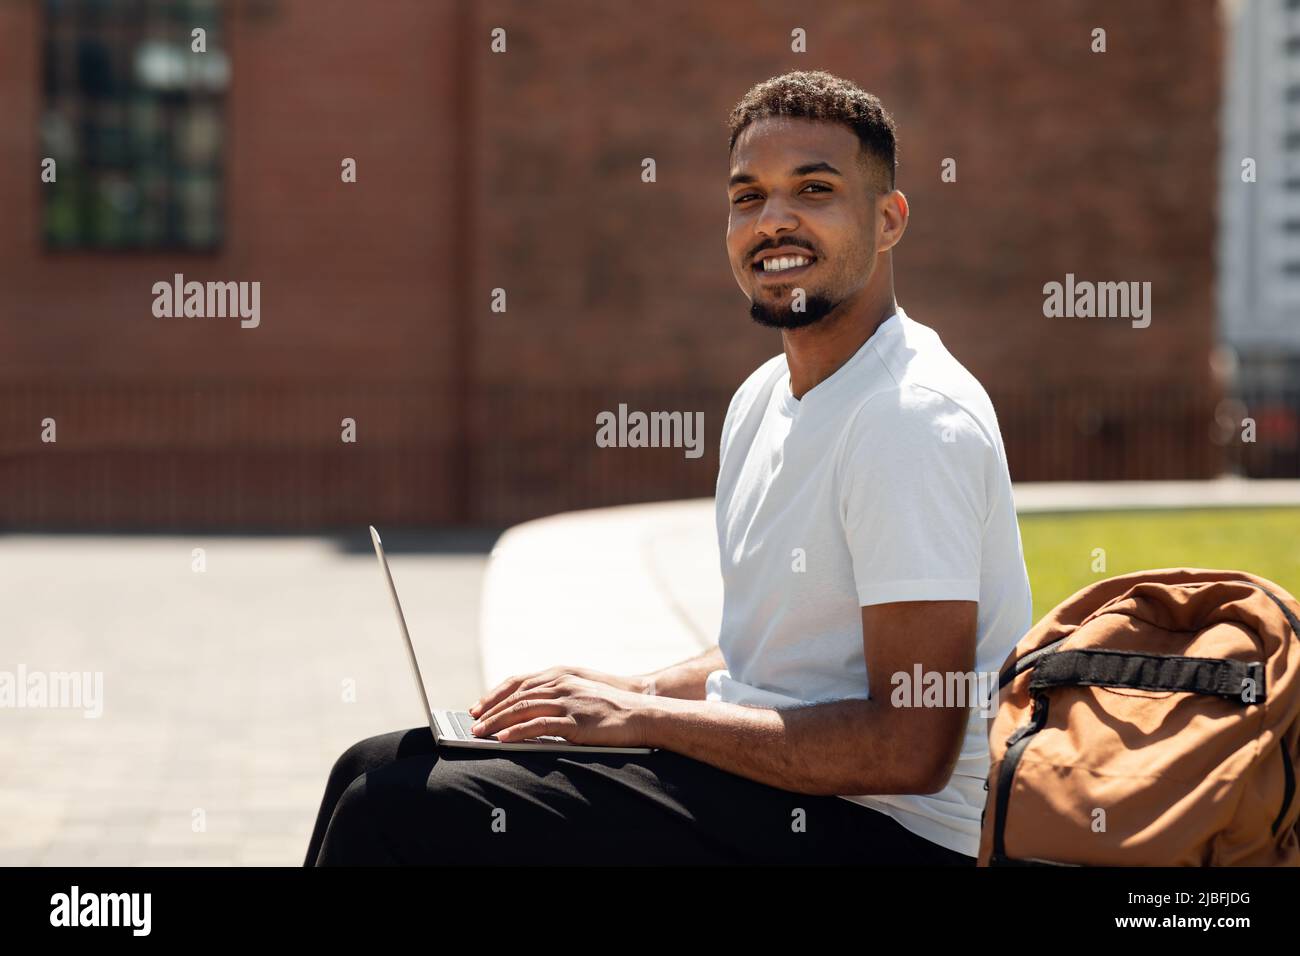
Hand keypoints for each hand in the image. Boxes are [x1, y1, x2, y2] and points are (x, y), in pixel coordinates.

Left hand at [468, 675, 653, 747]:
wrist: (641, 711)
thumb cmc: (612, 705)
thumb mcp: (581, 691)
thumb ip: (557, 694)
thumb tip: (530, 707)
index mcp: (560, 675)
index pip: (518, 682)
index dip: (495, 694)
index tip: (478, 707)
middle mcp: (560, 684)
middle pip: (516, 695)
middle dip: (490, 710)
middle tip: (472, 724)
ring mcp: (567, 701)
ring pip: (522, 709)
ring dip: (497, 722)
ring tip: (480, 734)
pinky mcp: (574, 721)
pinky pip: (539, 726)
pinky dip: (517, 733)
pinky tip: (504, 740)